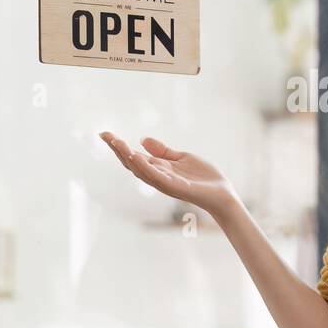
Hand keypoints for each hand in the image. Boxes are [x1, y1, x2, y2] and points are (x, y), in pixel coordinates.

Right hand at [99, 132, 237, 218]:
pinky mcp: (176, 187)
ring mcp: (165, 183)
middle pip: (132, 163)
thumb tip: (142, 139)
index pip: (134, 157)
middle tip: (105, 135)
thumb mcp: (182, 158)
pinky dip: (145, 167)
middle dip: (118, 150)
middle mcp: (158, 177)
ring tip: (116, 142)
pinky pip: (157, 177)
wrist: (222, 193)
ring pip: (141, 170)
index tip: (105, 134)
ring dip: (127, 156)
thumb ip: (163, 151)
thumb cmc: (204, 178)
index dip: (119, 146)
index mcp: (159, 169)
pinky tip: (136, 156)